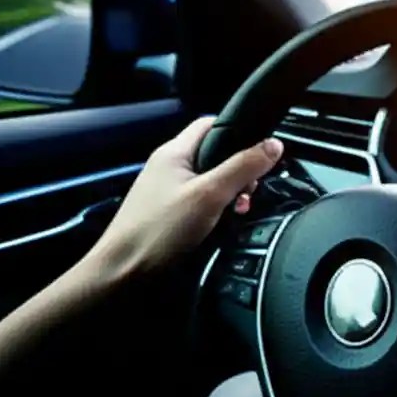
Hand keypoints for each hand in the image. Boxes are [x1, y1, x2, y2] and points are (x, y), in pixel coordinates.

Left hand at [85, 117, 282, 280]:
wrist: (122, 271)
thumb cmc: (160, 229)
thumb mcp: (210, 194)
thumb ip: (243, 167)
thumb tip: (274, 144)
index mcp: (175, 151)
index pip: (212, 124)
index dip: (240, 133)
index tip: (260, 153)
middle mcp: (169, 166)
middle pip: (215, 153)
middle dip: (240, 169)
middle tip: (250, 190)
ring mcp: (166, 189)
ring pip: (210, 178)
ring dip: (230, 190)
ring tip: (239, 209)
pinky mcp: (167, 211)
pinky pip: (200, 199)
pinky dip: (216, 206)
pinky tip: (222, 221)